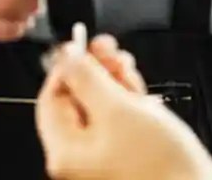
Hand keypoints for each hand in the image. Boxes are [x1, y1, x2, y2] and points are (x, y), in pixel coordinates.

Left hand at [36, 42, 211, 179]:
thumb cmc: (160, 166)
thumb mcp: (118, 109)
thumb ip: (88, 78)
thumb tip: (67, 56)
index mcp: (66, 151)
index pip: (51, 99)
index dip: (65, 68)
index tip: (80, 45)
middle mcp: (79, 158)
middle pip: (76, 101)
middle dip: (93, 71)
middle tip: (109, 48)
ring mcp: (103, 157)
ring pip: (99, 107)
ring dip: (112, 81)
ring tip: (126, 65)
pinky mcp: (127, 155)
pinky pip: (118, 121)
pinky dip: (126, 100)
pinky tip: (135, 87)